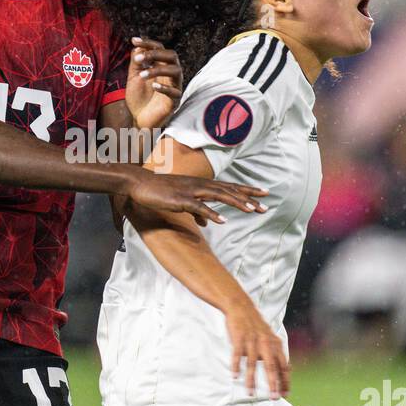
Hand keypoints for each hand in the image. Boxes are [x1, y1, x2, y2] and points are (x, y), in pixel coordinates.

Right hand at [124, 171, 266, 225]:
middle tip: (266, 205)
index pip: (229, 187)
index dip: (247, 191)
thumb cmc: (160, 191)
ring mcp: (191, 191)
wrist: (139, 183)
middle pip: (229, 191)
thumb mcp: (181, 201)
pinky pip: (199, 206)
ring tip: (252, 210)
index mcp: (201, 185)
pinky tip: (223, 220)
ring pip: (219, 196)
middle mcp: (200, 185)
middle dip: (249, 198)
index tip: (263, 194)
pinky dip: (211, 213)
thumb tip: (207, 222)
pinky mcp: (180, 199)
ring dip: (236, 203)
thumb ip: (196, 211)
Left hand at [126, 37, 182, 129]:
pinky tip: (154, 87)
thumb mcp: (133, 77)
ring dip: (158, 70)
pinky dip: (165, 88)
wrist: (139, 119)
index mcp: (161, 66)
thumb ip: (136, 63)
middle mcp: (169, 74)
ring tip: (142, 75)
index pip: (159, 49)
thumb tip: (137, 46)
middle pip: (172, 55)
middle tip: (139, 58)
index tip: (134, 40)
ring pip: (175, 71)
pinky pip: (175, 92)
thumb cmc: (138, 97)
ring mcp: (174, 86)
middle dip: (156, 53)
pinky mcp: (174, 101)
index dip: (148, 43)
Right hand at [225, 303, 288, 398]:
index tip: (285, 394)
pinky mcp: (239, 338)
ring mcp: (252, 341)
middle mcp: (265, 343)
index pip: (283, 366)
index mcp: (275, 344)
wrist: (241, 307)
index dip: (285, 381)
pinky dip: (236, 366)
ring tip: (250, 393)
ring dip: (251, 380)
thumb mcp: (270, 337)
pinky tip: (234, 376)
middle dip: (273, 384)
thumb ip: (276, 352)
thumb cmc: (255, 325)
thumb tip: (284, 370)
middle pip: (271, 367)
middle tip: (274, 397)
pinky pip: (237, 355)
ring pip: (252, 365)